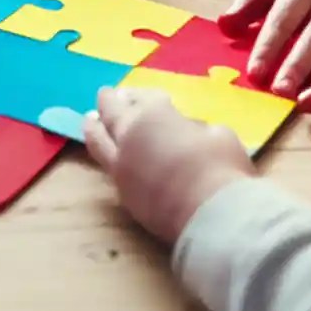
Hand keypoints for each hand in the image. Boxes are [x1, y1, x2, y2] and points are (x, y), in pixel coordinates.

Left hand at [84, 87, 254, 243]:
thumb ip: (197, 129)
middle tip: (106, 94)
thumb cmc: (220, 167)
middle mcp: (129, 136)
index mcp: (154, 114)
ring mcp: (121, 166)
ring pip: (98, 141)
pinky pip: (108, 168)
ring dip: (93, 126)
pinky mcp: (123, 195)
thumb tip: (187, 132)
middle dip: (109, 101)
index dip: (147, 95)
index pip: (145, 98)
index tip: (151, 96)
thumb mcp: (218, 135)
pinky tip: (108, 156)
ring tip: (89, 119)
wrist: (210, 215)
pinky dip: (105, 155)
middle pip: (112, 113)